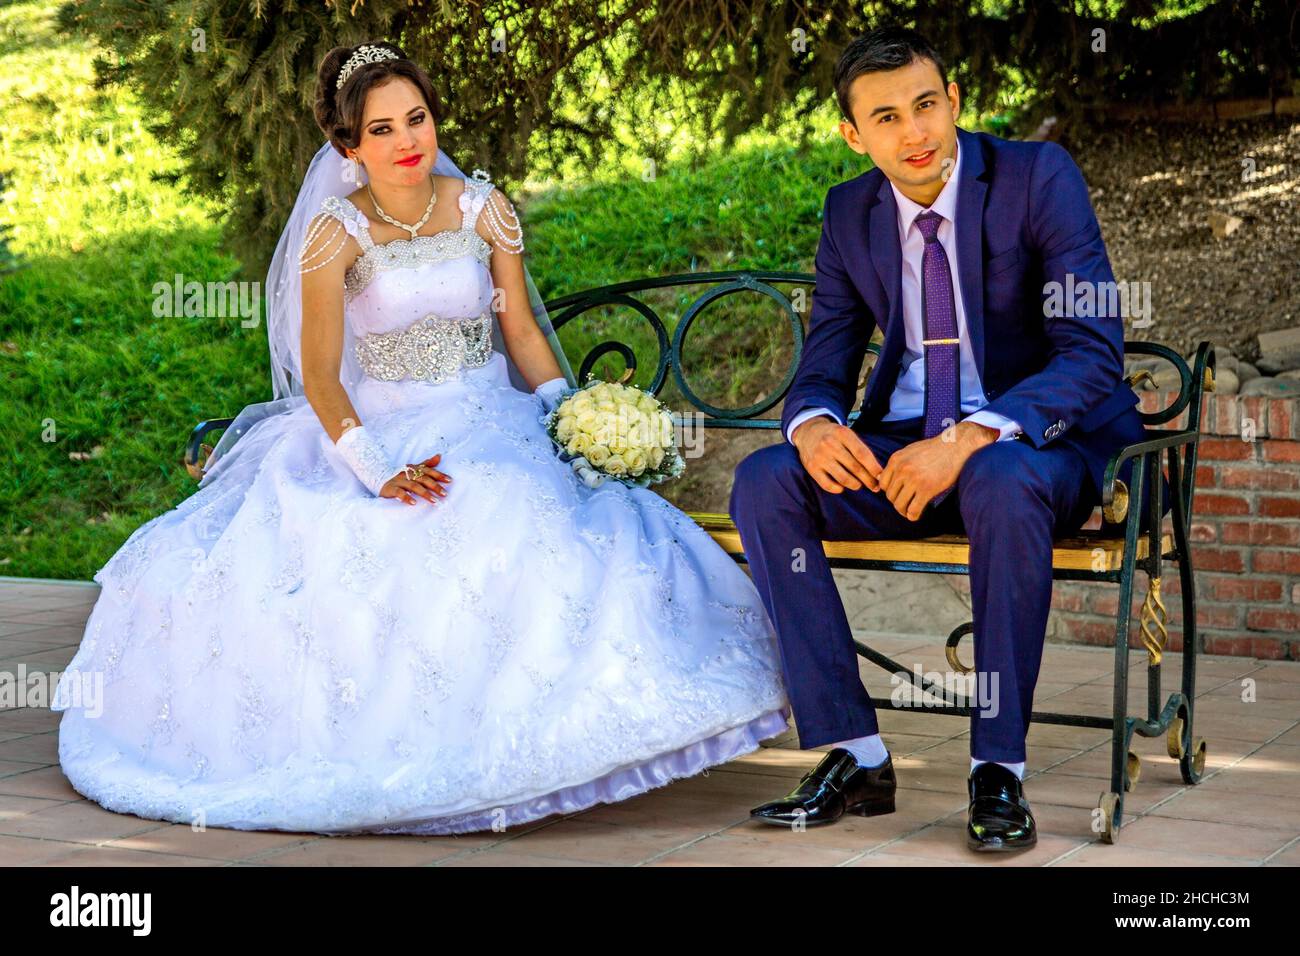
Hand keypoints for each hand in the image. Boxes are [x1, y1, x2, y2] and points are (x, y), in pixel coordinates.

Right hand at [379, 453, 452, 505]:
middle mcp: (406, 473)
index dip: (439, 475)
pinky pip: (399, 493)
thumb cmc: (401, 476)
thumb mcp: (413, 469)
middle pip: (423, 478)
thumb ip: (427, 464)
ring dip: (425, 493)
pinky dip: (406, 497)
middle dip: (435, 486)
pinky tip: (414, 503)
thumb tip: (439, 456)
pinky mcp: (390, 488)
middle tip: (444, 494)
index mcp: (413, 468)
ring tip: (434, 501)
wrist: (380, 480)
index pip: (428, 471)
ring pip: (413, 486)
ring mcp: (398, 481)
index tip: (450, 480)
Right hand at [792, 416, 881, 493]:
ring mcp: (820, 457)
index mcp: (842, 434)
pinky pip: (828, 485)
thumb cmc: (834, 436)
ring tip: (858, 485)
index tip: (881, 477)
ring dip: (855, 485)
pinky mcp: (812, 468)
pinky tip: (842, 486)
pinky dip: (838, 489)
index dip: (874, 468)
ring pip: (843, 479)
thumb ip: (861, 450)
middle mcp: (830, 444)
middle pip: (855, 468)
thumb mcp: (847, 435)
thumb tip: (878, 473)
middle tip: (875, 487)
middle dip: (868, 480)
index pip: (862, 454)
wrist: (808, 432)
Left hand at [878, 422, 996, 520]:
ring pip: (899, 505)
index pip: (882, 483)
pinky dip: (913, 516)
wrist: (955, 446)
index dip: (889, 491)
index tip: (898, 494)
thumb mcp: (909, 451)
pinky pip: (913, 509)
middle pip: (890, 496)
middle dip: (897, 502)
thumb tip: (879, 478)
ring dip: (903, 511)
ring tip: (910, 511)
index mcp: (896, 460)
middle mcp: (902, 469)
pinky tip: (916, 515)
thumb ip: (896, 464)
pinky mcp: (927, 489)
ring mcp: (914, 479)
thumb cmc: (934, 449)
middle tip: (906, 503)